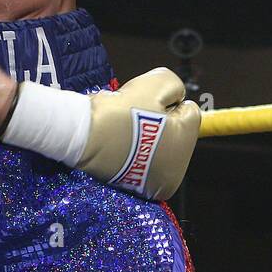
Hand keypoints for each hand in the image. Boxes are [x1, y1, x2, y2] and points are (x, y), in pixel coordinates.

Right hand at [0, 68, 200, 200]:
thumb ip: (176, 86)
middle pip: (174, 131)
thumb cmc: (122, 110)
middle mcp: (174, 173)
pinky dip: (131, 149)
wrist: (82, 135)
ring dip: (144, 134)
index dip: (167, 100)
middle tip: (133, 114)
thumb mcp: (157, 83)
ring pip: (155, 145)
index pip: (189, 111)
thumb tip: (177, 99)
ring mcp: (152, 183)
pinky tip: (117, 142)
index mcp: (185, 147)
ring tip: (122, 128)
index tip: (146, 102)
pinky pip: (139, 159)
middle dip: (158, 120)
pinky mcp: (131, 188)